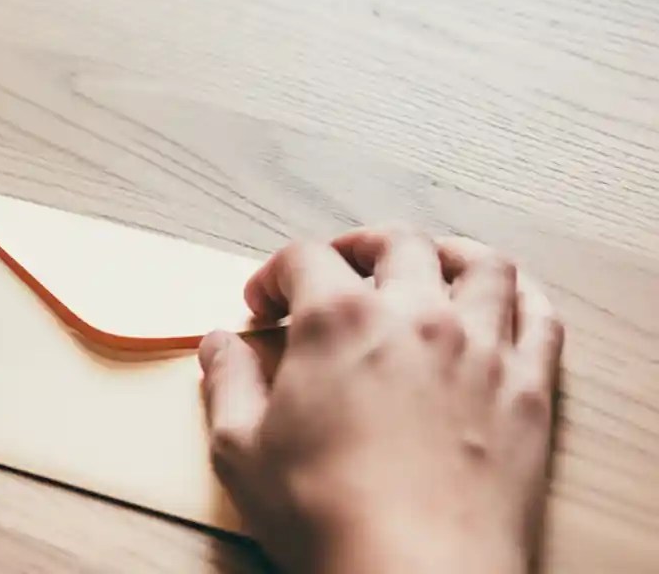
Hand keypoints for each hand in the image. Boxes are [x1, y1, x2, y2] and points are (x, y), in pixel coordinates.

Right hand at [199, 228, 562, 573]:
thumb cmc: (327, 516)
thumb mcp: (242, 450)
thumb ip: (228, 383)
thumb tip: (219, 344)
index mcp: (340, 320)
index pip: (304, 259)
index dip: (274, 274)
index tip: (264, 305)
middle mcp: (416, 315)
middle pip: (396, 242)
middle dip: (358, 245)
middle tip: (340, 266)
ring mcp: (481, 348)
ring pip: (482, 265)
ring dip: (449, 253)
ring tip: (429, 264)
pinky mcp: (527, 390)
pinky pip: (540, 318)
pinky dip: (522, 297)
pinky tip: (503, 305)